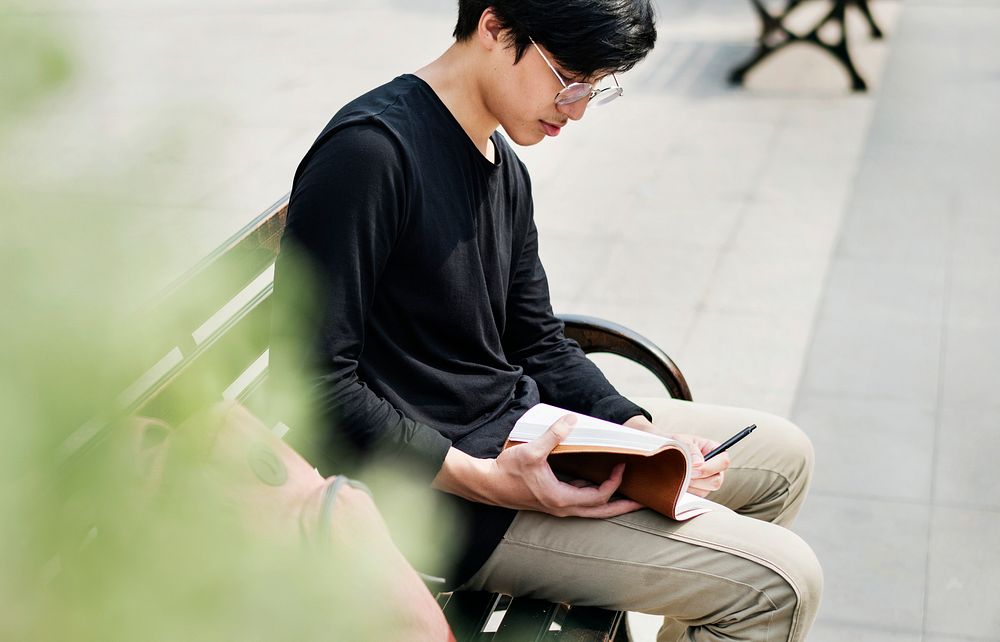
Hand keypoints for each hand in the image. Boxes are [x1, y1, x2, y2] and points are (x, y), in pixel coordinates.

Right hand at [433, 414, 642, 517]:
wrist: (486, 485)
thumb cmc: (506, 471)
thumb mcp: (531, 451)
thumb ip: (553, 435)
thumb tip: (571, 419)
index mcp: (561, 498)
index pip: (599, 496)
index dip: (614, 482)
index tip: (621, 465)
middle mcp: (562, 507)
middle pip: (601, 512)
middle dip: (623, 506)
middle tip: (643, 502)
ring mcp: (556, 507)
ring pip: (591, 510)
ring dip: (609, 502)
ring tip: (626, 495)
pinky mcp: (551, 502)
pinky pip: (580, 504)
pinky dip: (593, 497)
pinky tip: (597, 485)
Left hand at [622, 416, 728, 497]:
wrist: (662, 450)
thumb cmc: (675, 443)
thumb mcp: (682, 440)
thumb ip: (691, 449)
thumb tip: (698, 464)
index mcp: (716, 452)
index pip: (723, 462)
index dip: (709, 467)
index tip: (694, 468)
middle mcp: (715, 469)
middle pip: (716, 481)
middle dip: (698, 480)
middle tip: (683, 474)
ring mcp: (707, 481)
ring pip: (705, 491)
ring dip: (690, 485)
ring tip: (677, 476)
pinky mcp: (699, 491)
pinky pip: (695, 497)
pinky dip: (686, 491)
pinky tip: (676, 483)